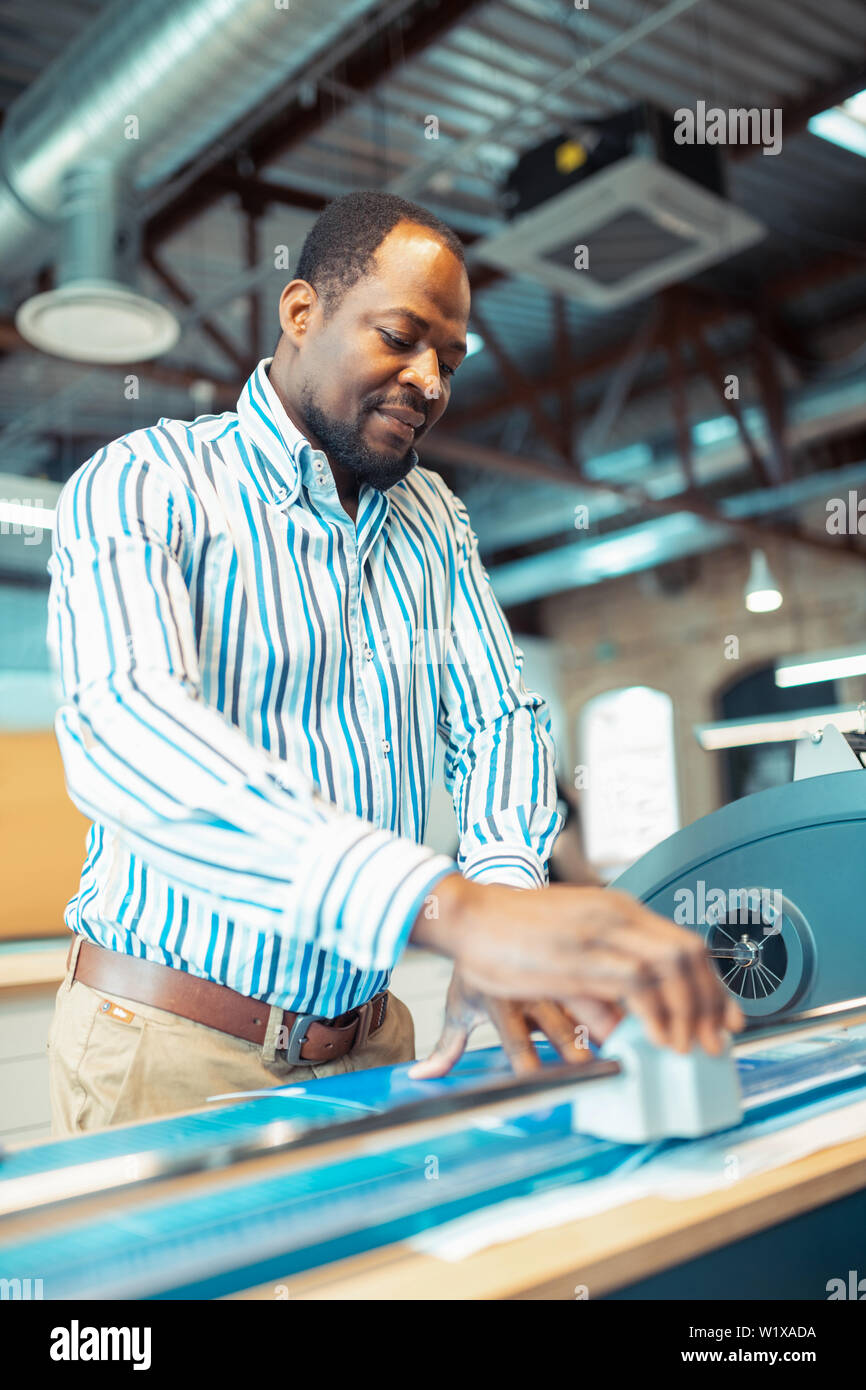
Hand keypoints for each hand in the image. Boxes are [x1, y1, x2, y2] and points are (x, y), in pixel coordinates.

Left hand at [408, 968, 623, 1078]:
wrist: (481, 912)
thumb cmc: (474, 968)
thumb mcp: (458, 1005)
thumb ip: (446, 1048)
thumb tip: (419, 1077)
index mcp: (500, 1005)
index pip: (515, 1044)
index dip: (528, 1069)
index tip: (541, 1088)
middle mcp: (528, 991)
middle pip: (558, 1025)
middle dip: (578, 1047)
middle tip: (600, 1067)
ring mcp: (553, 973)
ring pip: (586, 998)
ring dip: (609, 1021)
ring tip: (631, 1039)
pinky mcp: (571, 958)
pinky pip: (601, 978)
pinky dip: (621, 994)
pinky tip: (641, 1006)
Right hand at [412, 875, 744, 1055]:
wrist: (468, 914)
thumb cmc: (510, 931)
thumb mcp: (568, 947)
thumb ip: (598, 981)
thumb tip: (619, 1023)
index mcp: (618, 910)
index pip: (684, 943)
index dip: (713, 984)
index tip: (726, 1017)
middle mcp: (617, 917)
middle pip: (688, 955)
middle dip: (711, 1002)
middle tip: (716, 1041)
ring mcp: (599, 934)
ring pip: (669, 968)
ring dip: (689, 1012)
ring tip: (689, 1049)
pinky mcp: (580, 956)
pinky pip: (636, 984)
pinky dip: (657, 1015)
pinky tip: (659, 1040)